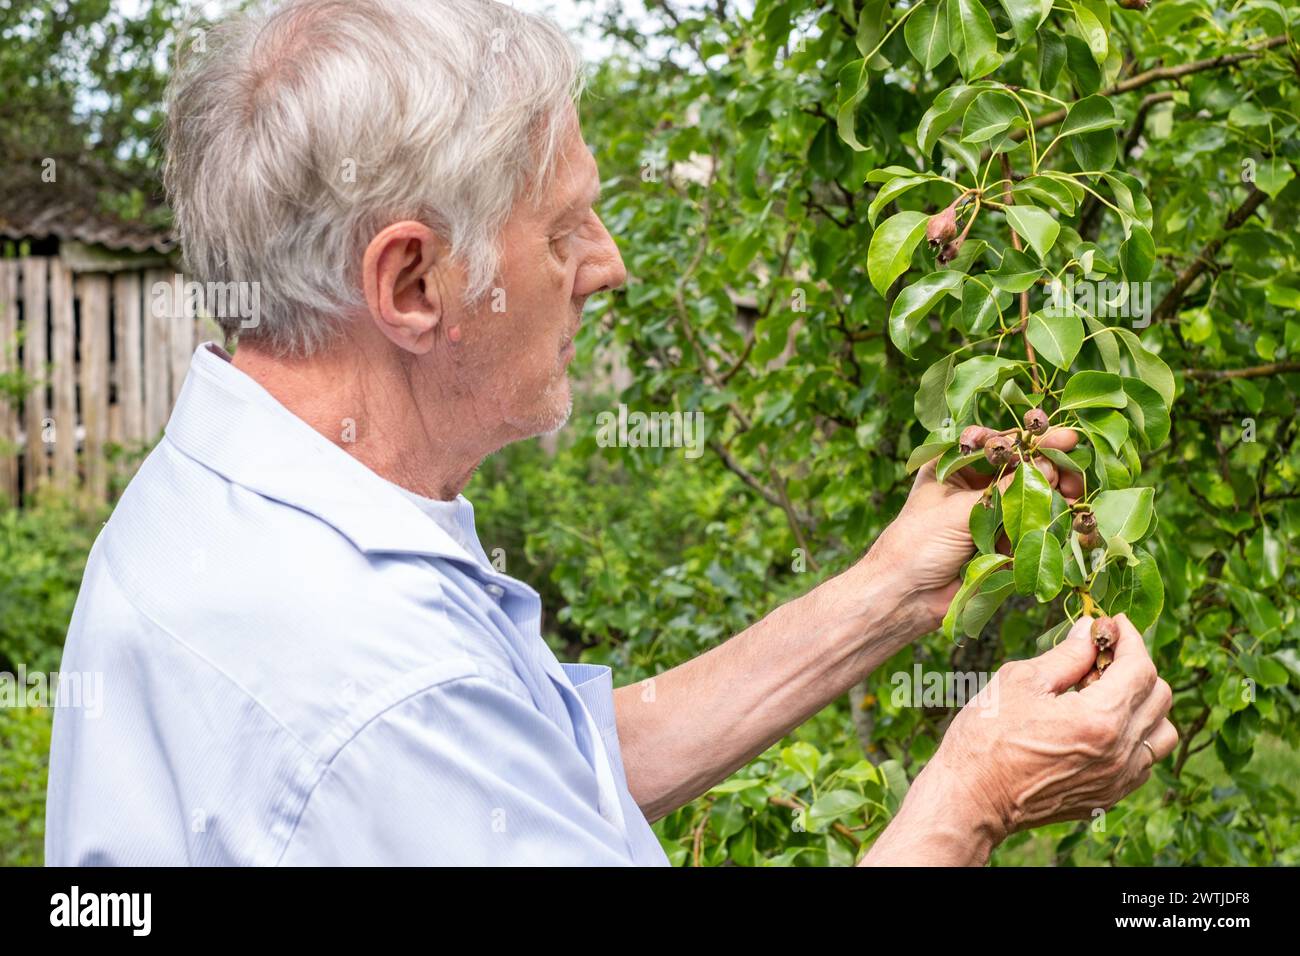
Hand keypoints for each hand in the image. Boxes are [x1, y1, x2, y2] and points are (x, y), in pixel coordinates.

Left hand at [864, 426, 1082, 629]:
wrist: (907, 593)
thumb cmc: (919, 542)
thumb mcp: (961, 508)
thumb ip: (1005, 489)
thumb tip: (1048, 466)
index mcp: (951, 466)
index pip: (995, 444)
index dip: (1026, 440)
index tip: (1057, 436)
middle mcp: (970, 485)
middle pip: (1017, 469)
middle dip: (1047, 468)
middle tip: (1074, 469)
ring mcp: (986, 512)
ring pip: (1027, 496)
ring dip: (1051, 495)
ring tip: (1074, 495)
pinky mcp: (998, 540)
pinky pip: (1028, 525)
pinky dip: (1046, 522)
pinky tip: (1067, 516)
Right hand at [935, 612, 1176, 837]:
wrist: (972, 797)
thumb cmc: (987, 735)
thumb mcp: (1020, 681)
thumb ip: (1066, 655)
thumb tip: (1090, 631)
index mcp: (1100, 718)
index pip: (1140, 668)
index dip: (1130, 638)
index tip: (1114, 623)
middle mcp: (1121, 752)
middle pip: (1159, 696)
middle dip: (1136, 667)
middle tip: (1100, 656)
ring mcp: (1119, 779)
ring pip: (1161, 731)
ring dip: (1143, 704)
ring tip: (1103, 694)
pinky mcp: (1110, 796)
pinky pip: (1145, 760)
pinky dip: (1135, 735)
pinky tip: (1099, 725)